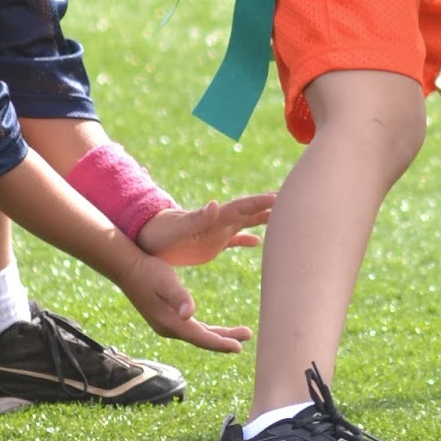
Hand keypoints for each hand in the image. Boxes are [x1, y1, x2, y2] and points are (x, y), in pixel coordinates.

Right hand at [115, 253, 253, 352]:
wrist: (127, 268)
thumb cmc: (148, 271)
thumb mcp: (166, 281)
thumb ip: (179, 297)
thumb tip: (189, 315)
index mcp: (170, 322)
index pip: (201, 338)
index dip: (221, 344)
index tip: (239, 347)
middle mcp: (169, 328)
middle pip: (203, 339)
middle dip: (226, 340)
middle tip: (248, 335)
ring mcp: (167, 325)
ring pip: (199, 335)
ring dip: (219, 336)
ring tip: (241, 334)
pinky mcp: (167, 319)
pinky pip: (192, 330)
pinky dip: (207, 331)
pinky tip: (217, 330)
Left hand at [135, 192, 273, 265]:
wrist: (145, 238)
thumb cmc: (159, 233)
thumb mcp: (177, 228)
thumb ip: (196, 218)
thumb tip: (214, 204)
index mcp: (213, 218)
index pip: (242, 207)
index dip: (261, 202)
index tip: (280, 197)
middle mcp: (219, 222)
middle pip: (250, 211)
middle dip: (270, 205)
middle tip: (294, 199)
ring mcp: (216, 232)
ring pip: (246, 223)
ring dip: (263, 219)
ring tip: (284, 217)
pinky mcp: (211, 243)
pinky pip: (234, 240)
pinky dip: (247, 240)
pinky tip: (259, 243)